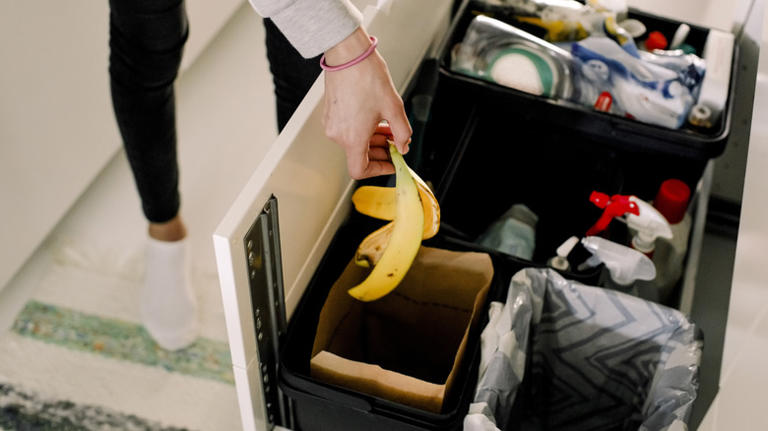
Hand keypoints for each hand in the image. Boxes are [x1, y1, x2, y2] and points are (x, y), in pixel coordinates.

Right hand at [323, 27, 411, 179]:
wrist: (348, 55)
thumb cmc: (367, 77)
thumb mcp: (394, 108)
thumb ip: (402, 133)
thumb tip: (404, 146)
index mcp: (352, 138)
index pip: (360, 170)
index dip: (378, 170)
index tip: (391, 162)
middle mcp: (338, 135)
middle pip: (359, 155)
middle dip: (380, 151)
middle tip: (396, 141)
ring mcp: (332, 124)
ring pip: (354, 141)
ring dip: (373, 139)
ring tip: (389, 127)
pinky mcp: (330, 114)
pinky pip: (347, 130)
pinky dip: (362, 129)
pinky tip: (376, 117)